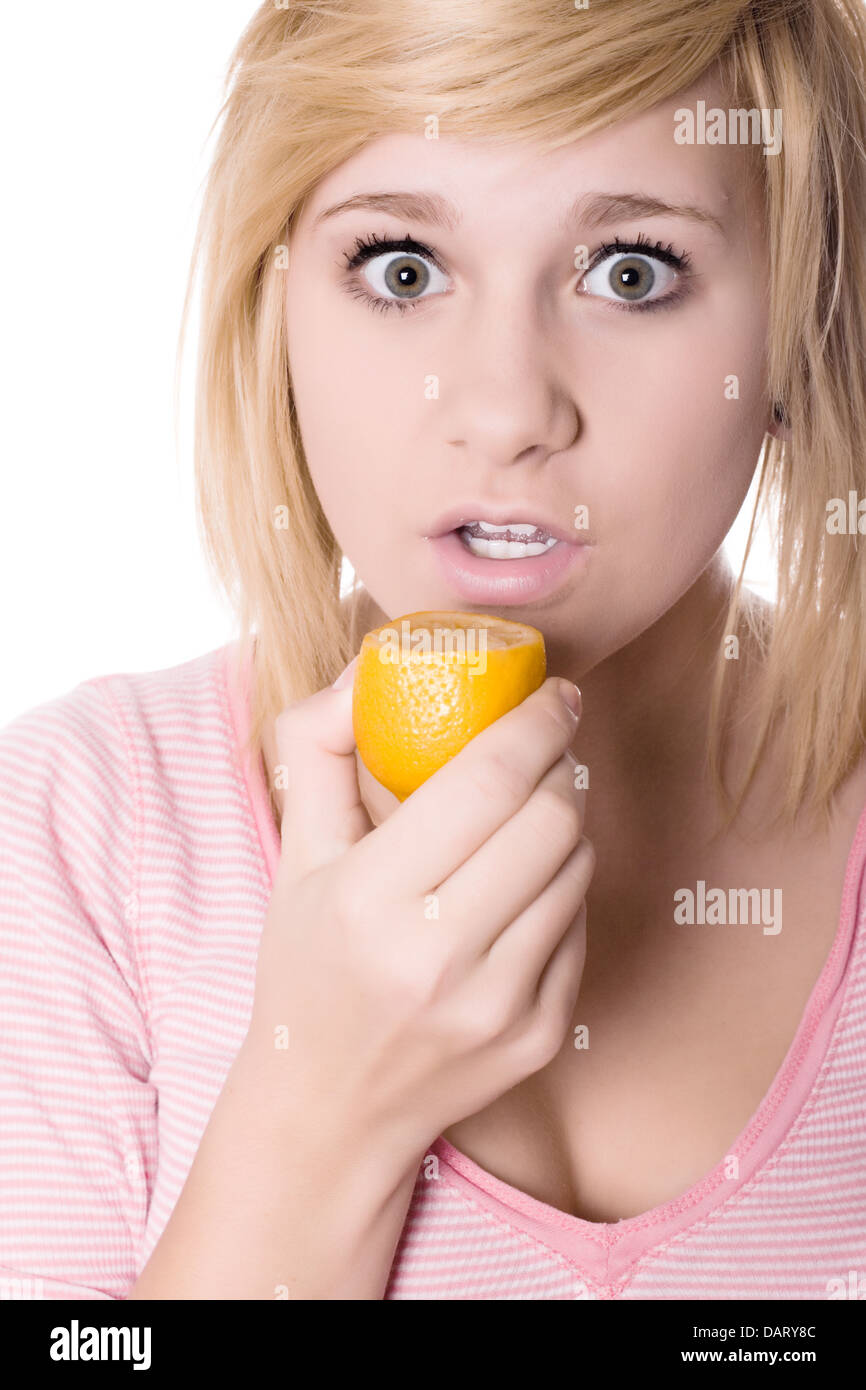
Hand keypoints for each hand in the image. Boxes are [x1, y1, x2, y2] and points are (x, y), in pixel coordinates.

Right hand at [244, 668, 593, 1159]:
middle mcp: (439, 955)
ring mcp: (498, 1004)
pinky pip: (582, 926)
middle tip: (547, 749)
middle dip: (561, 765)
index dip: (537, 721)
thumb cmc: (308, 966)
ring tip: (532, 816)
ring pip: (579, 867)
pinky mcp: (540, 1037)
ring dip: (568, 822)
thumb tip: (368, 667)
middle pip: (552, 818)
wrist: (329, 1108)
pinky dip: (563, 889)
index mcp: (369, 897)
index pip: (487, 780)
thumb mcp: (294, 855)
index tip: (556, 691)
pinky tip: (526, 886)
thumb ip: (317, 748)